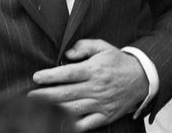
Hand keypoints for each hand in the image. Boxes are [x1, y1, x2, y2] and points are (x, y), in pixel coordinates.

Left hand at [30, 39, 147, 130]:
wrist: (141, 79)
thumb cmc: (117, 61)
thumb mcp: (102, 46)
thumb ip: (83, 46)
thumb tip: (66, 54)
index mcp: (94, 70)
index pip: (68, 73)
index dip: (51, 76)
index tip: (36, 77)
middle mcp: (96, 88)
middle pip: (67, 93)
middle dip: (46, 95)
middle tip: (29, 96)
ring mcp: (100, 104)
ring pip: (74, 109)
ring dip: (54, 110)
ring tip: (39, 110)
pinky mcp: (105, 116)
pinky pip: (87, 124)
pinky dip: (73, 126)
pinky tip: (59, 125)